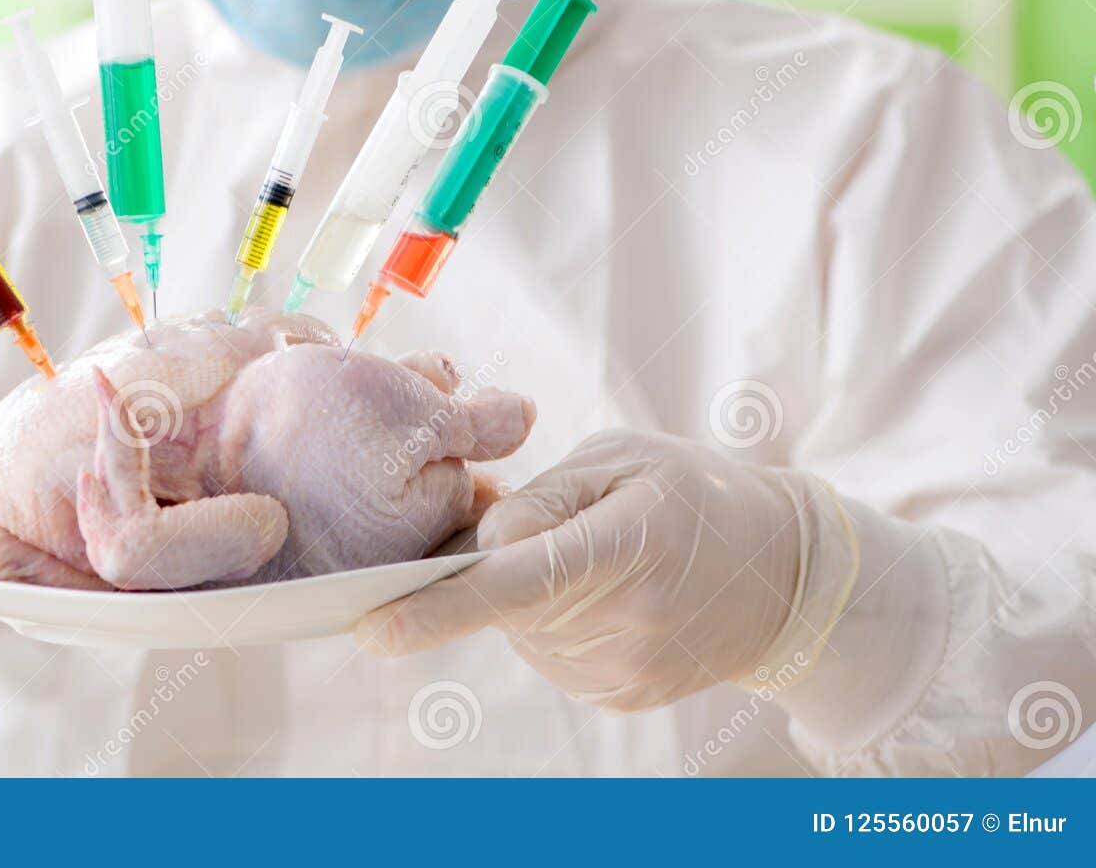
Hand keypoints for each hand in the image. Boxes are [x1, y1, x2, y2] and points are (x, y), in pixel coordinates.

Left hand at [357, 429, 858, 710]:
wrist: (786, 574)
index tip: (372, 630)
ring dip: (529, 596)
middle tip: (560, 526)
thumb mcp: (623, 459)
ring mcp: (624, 672)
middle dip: (499, 565)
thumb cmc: (694, 494)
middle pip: (507, 603)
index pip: (515, 584)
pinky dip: (554, 624)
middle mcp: (625, 624)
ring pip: (521, 631)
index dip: (438, 609)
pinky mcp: (620, 697)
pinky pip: (549, 655)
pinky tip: (608, 596)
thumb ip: (543, 497)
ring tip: (599, 560)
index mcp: (626, 548)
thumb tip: (479, 544)